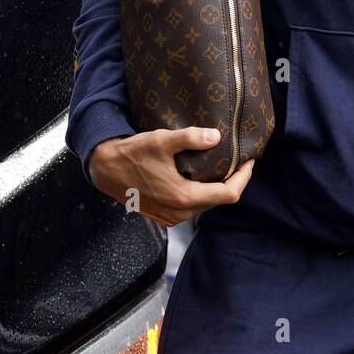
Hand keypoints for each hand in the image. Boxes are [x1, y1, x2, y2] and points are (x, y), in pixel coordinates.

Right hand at [89, 127, 254, 226]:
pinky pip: (191, 206)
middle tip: (239, 162)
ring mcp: (170, 216)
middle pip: (219, 200)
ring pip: (205, 204)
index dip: (243, 178)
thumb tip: (216, 137)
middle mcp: (179, 212)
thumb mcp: (161, 140)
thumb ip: (190, 138)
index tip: (249, 161)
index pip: (228, 194)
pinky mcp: (162, 215)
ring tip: (223, 168)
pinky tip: (201, 177)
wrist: (104, 169)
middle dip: (233, 182)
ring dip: (216, 188)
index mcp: (183, 197)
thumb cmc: (132, 154)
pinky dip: (201, 193)